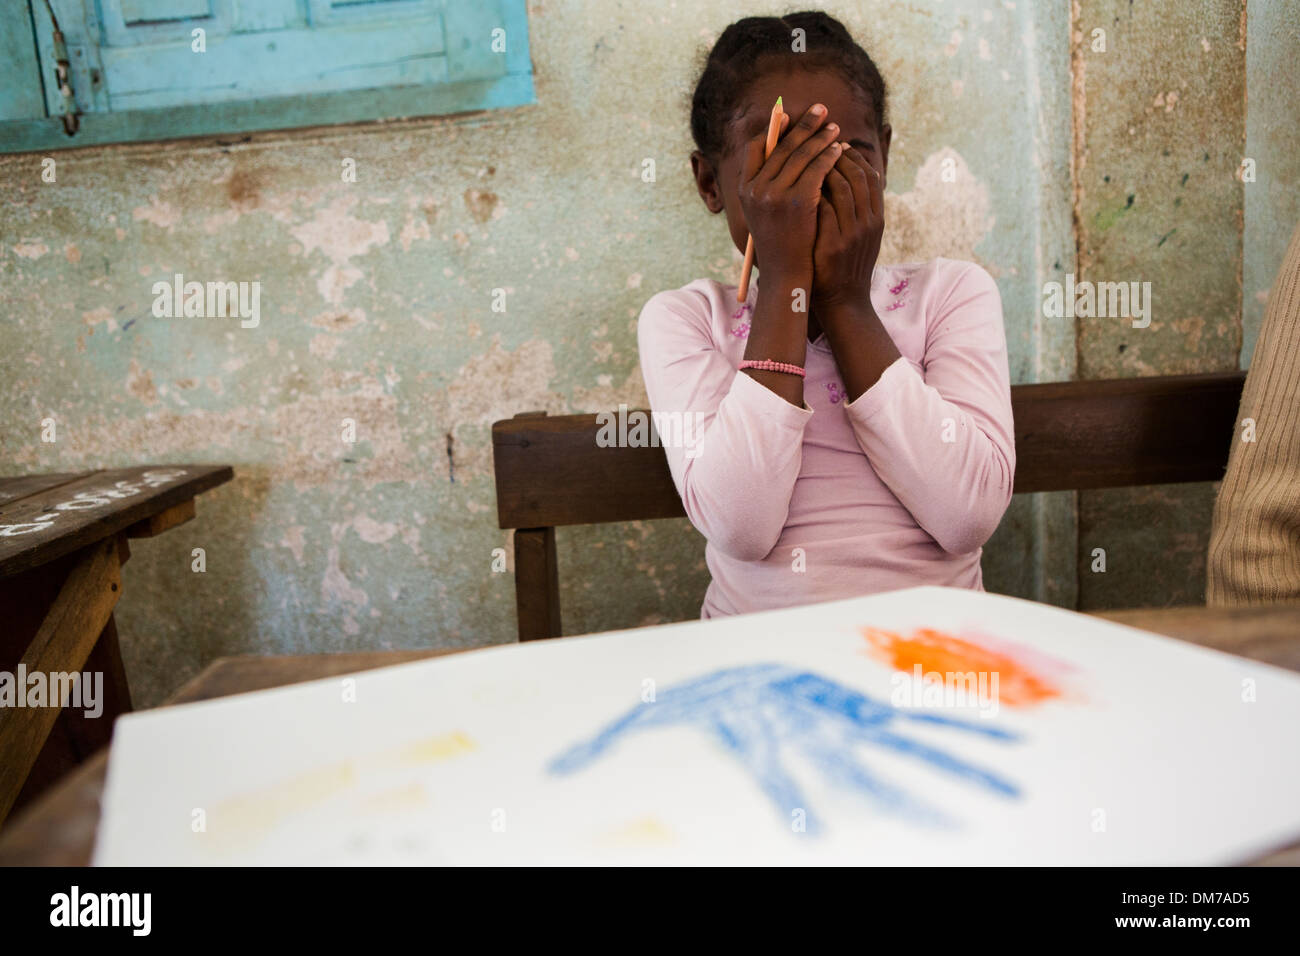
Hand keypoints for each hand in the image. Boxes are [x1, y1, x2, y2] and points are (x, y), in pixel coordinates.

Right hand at [738, 105, 844, 282]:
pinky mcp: (798, 201)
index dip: (773, 130)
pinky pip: (817, 169)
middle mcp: (756, 188)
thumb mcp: (764, 212)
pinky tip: (839, 150)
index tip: (789, 117)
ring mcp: (775, 194)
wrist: (786, 273)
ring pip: (802, 155)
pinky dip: (829, 156)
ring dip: (820, 137)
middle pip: (782, 146)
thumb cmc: (779, 243)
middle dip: (804, 125)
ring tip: (834, 128)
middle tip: (821, 109)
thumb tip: (783, 150)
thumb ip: (767, 184)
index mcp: (744, 189)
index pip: (755, 147)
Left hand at [812, 144, 883, 310]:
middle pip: (857, 175)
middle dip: (837, 156)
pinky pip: (825, 209)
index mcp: (877, 217)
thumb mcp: (856, 234)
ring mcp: (854, 234)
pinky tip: (798, 185)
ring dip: (824, 169)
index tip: (835, 145)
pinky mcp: (835, 246)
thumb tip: (840, 176)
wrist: (842, 301)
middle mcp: (870, 223)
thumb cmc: (843, 264)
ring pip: (842, 187)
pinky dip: (813, 193)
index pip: (869, 175)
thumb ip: (853, 209)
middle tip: (817, 145)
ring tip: (806, 161)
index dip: (852, 156)